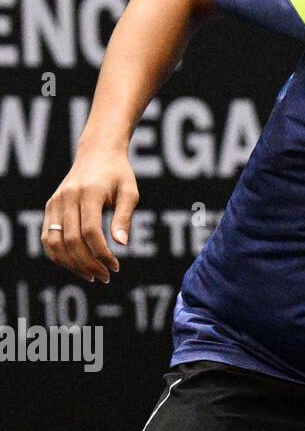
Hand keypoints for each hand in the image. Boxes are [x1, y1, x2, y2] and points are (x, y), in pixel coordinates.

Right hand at [42, 146, 139, 282]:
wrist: (97, 154)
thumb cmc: (118, 174)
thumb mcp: (129, 192)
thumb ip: (124, 217)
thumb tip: (121, 244)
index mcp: (89, 193)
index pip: (90, 231)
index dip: (102, 253)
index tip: (116, 267)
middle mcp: (67, 198)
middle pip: (71, 240)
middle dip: (88, 263)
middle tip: (105, 277)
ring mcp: (55, 203)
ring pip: (55, 242)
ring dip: (71, 264)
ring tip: (92, 275)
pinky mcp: (50, 207)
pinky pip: (48, 237)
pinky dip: (59, 255)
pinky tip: (76, 265)